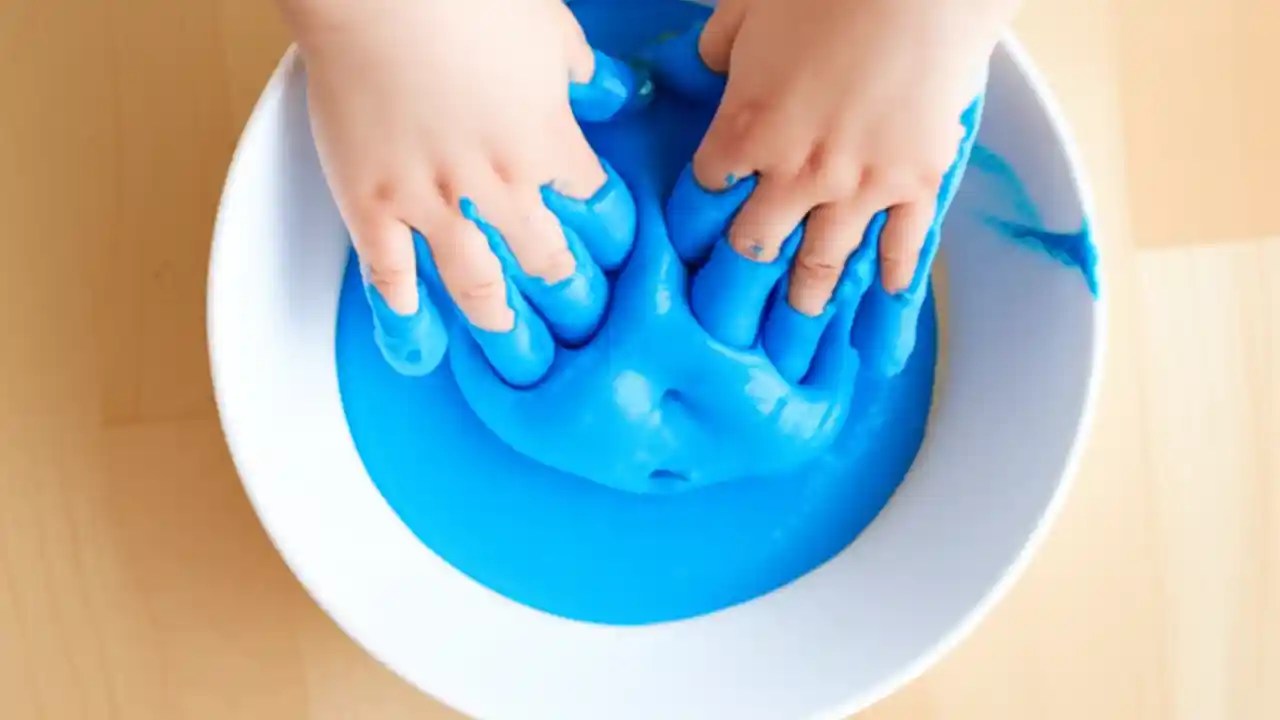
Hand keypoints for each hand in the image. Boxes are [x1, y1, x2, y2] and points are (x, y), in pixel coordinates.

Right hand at [282, 0, 648, 376]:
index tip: (608, 236)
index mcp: (546, 145)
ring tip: (509, 334)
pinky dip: (404, 311)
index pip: (589, 196)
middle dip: (563, 282)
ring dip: (497, 314)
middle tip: (574, 308)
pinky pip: (390, 274)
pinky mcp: (372, 205)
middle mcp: (498, 190)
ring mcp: (432, 205)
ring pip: (474, 280)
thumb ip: (582, 70)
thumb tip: (613, 90)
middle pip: (543, 254)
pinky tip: (416, 340)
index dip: (600, 214)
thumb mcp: (550, 27)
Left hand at [671, 0, 1008, 305]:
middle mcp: (796, 175)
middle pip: (755, 243)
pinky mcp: (916, 182)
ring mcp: (860, 186)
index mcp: (746, 131)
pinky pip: (903, 244)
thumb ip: (717, 48)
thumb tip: (707, 68)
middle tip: (735, 302)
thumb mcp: (746, 11)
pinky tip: (885, 297)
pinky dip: (893, 275)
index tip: (696, 231)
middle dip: (742, 272)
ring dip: (808, 296)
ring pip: (824, 260)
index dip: (698, 211)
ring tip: (800, 322)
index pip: (705, 192)